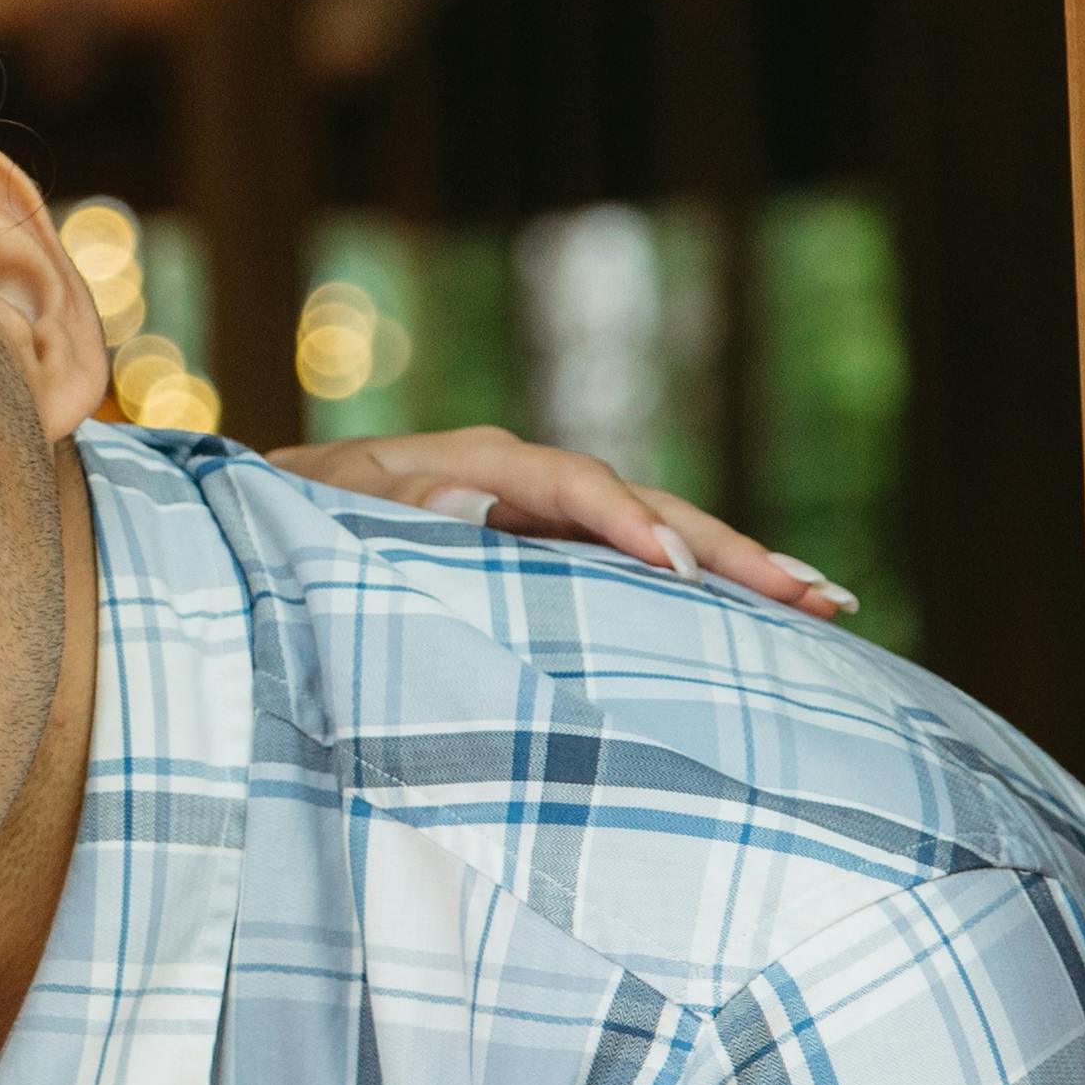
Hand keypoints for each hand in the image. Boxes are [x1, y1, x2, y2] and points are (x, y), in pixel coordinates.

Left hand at [290, 424, 851, 615]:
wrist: (261, 534)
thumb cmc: (290, 526)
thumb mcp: (328, 513)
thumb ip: (396, 510)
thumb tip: (469, 505)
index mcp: (472, 464)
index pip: (571, 487)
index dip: (627, 525)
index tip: (680, 573)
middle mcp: (520, 485)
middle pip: (643, 508)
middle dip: (728, 549)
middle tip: (816, 590)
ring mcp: (540, 523)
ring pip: (655, 540)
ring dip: (736, 569)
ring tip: (823, 600)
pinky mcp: (544, 560)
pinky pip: (630, 573)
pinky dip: (696, 592)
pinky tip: (760, 619)